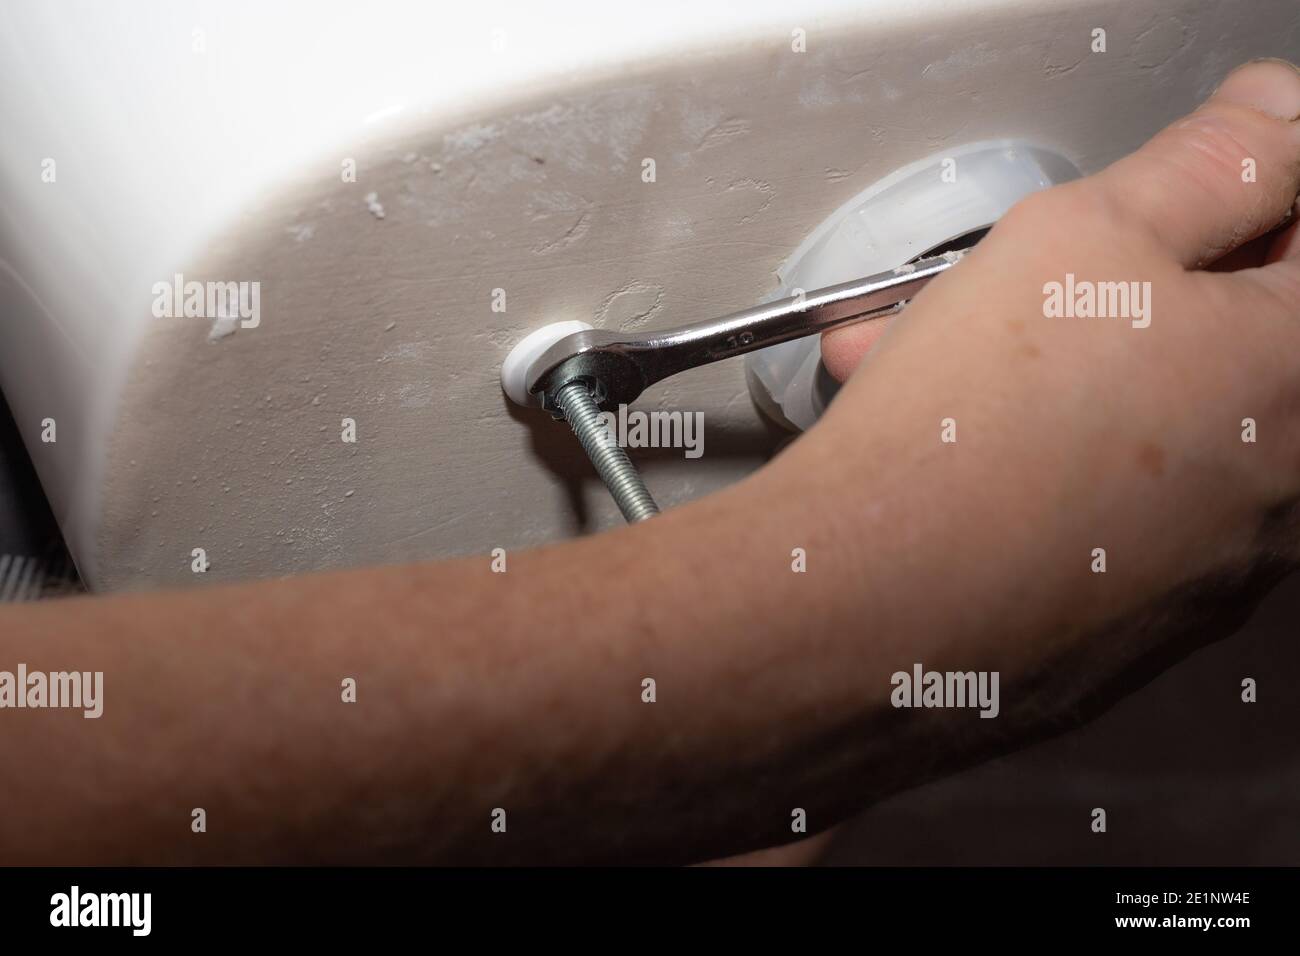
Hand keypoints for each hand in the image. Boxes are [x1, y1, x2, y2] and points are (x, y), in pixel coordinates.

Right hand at [772, 61, 1299, 668]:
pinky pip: (1108, 511)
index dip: (1235, 211)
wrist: (871, 596)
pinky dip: (1048, 465)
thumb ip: (1207, 165)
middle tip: (1039, 282)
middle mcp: (1282, 489)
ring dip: (1070, 380)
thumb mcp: (1086, 234)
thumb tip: (1276, 120)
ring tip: (955, 361)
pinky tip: (961, 443)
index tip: (1162, 205)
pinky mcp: (1132, 624)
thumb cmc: (976, 424)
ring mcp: (1209, 569)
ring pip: (1148, 429)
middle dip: (1131, 296)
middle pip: (1228, 347)